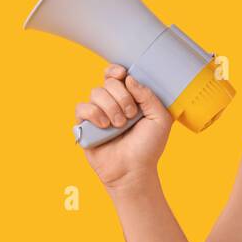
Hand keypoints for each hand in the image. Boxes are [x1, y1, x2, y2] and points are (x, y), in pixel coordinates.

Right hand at [74, 64, 174, 191]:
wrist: (134, 170)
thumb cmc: (148, 147)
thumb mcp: (160, 119)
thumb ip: (149, 96)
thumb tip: (129, 78)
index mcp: (130, 98)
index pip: (117, 74)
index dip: (117, 70)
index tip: (123, 75)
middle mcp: (112, 102)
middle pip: (108, 82)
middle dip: (121, 96)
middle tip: (130, 115)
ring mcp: (98, 113)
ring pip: (95, 92)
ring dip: (111, 108)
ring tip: (119, 125)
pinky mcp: (85, 125)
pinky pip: (82, 107)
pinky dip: (94, 114)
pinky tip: (104, 126)